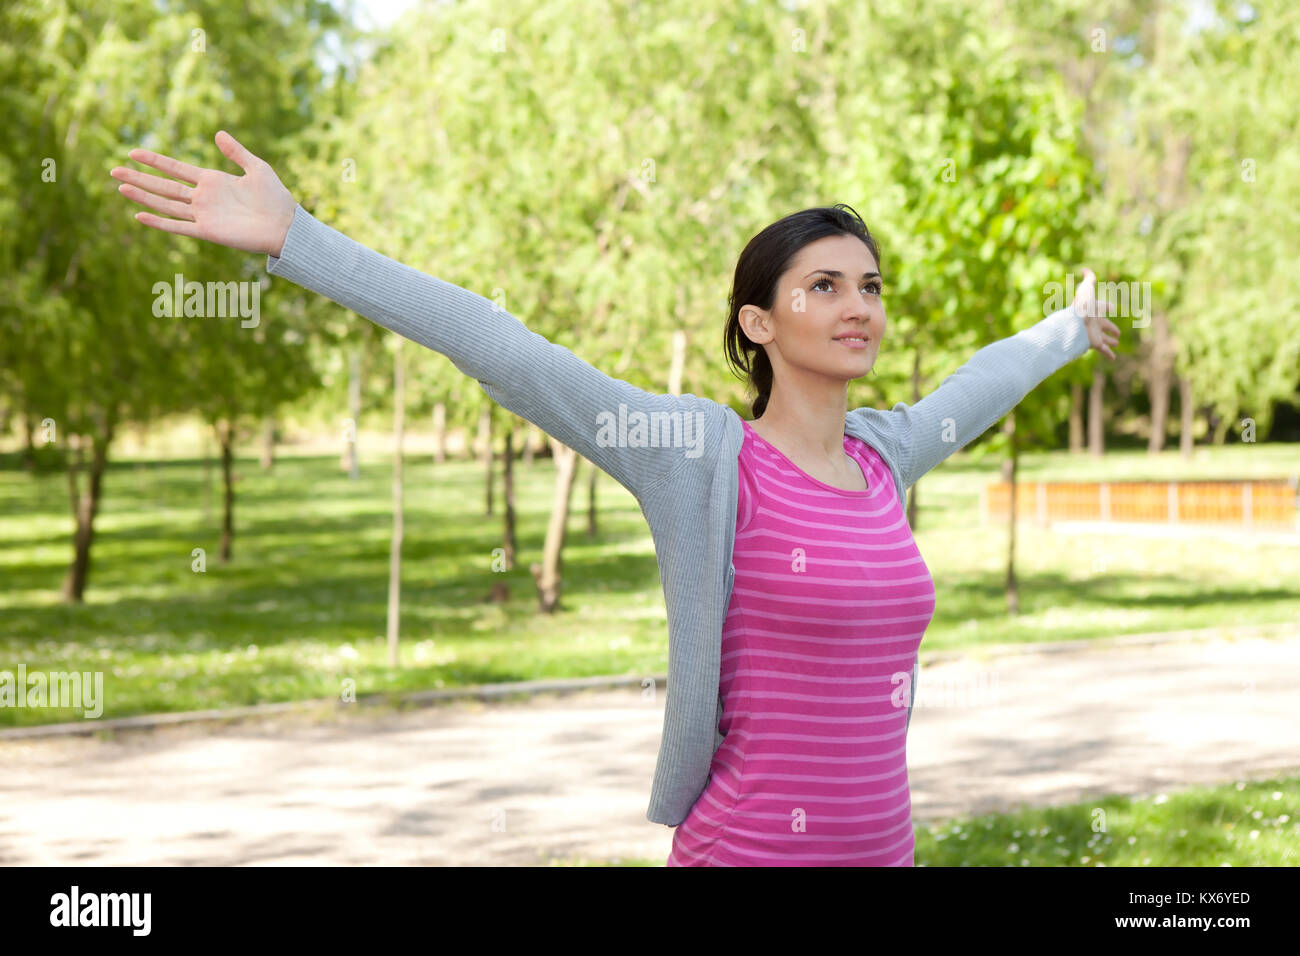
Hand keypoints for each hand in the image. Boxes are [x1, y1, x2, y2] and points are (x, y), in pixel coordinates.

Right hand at [110, 130, 296, 256]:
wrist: (286, 226)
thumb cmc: (276, 198)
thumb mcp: (257, 168)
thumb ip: (236, 152)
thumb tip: (217, 133)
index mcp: (213, 181)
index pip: (176, 168)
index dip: (155, 160)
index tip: (133, 151)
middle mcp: (203, 198)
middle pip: (164, 186)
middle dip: (139, 177)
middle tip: (113, 170)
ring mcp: (203, 215)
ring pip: (166, 204)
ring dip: (143, 197)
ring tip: (120, 186)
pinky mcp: (208, 232)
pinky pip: (179, 227)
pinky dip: (159, 222)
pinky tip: (139, 216)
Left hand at [1072, 267, 1120, 359]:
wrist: (1075, 323)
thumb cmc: (1081, 306)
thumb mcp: (1086, 289)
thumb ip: (1088, 279)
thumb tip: (1085, 269)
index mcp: (1093, 310)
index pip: (1101, 307)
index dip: (1106, 306)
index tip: (1111, 308)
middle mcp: (1094, 323)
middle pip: (1104, 326)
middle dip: (1111, 329)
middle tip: (1118, 334)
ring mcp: (1094, 334)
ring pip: (1104, 339)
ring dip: (1110, 341)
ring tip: (1116, 344)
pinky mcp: (1095, 343)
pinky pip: (1104, 350)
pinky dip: (1109, 354)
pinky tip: (1114, 358)